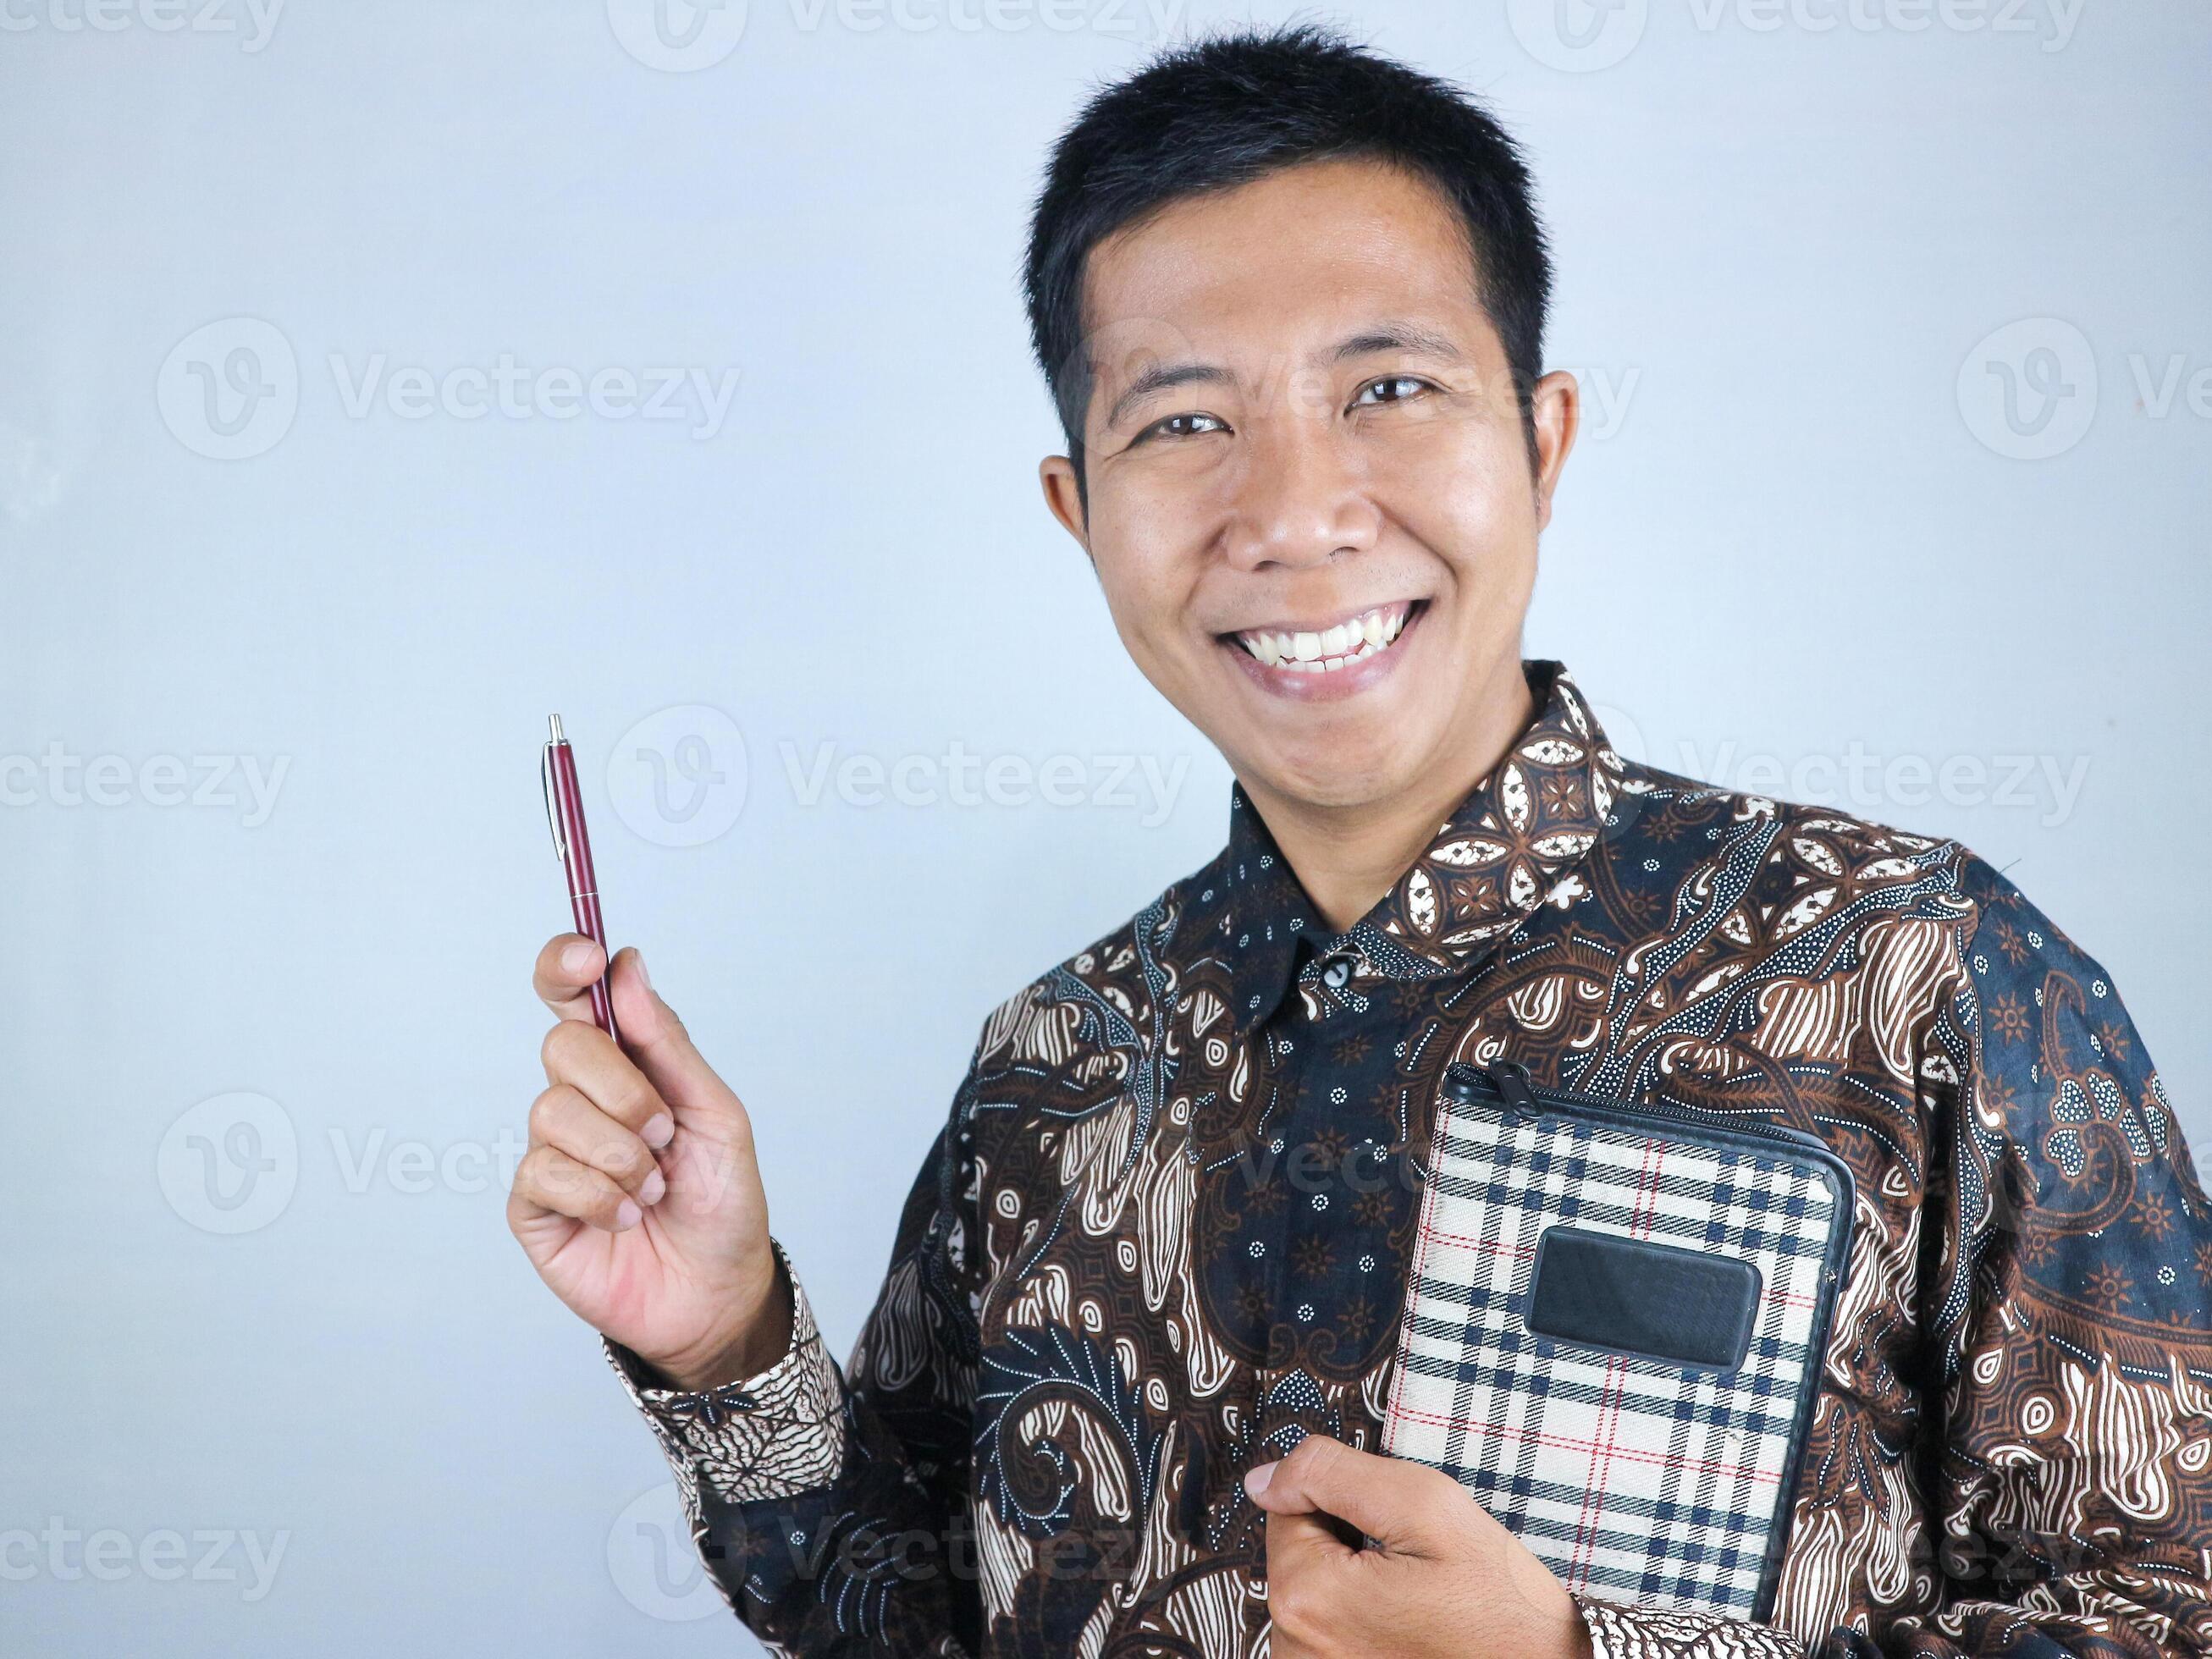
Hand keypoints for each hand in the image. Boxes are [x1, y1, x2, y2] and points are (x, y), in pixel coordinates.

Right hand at [506, 936, 790, 1391]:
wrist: (717, 1291)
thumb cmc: (722, 1201)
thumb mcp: (715, 1113)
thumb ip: (667, 1042)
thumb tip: (628, 966)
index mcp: (625, 1066)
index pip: (574, 996)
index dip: (566, 965)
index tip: (586, 959)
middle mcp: (581, 1099)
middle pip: (562, 1044)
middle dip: (623, 1089)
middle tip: (663, 1135)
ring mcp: (552, 1151)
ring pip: (551, 1111)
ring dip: (619, 1155)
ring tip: (651, 1189)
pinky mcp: (533, 1206)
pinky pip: (543, 1173)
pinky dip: (598, 1196)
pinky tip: (624, 1218)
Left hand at [1245, 1435, 1590, 1658]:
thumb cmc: (1499, 1605)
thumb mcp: (1427, 1507)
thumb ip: (1333, 1474)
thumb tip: (1265, 1478)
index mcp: (1308, 1597)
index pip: (1287, 1506)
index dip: (1343, 1500)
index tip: (1392, 1527)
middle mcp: (1296, 1647)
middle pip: (1301, 1553)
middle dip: (1349, 1542)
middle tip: (1415, 1567)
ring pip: (1317, 1592)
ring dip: (1358, 1584)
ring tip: (1418, 1602)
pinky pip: (1332, 1632)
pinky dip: (1364, 1621)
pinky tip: (1410, 1629)